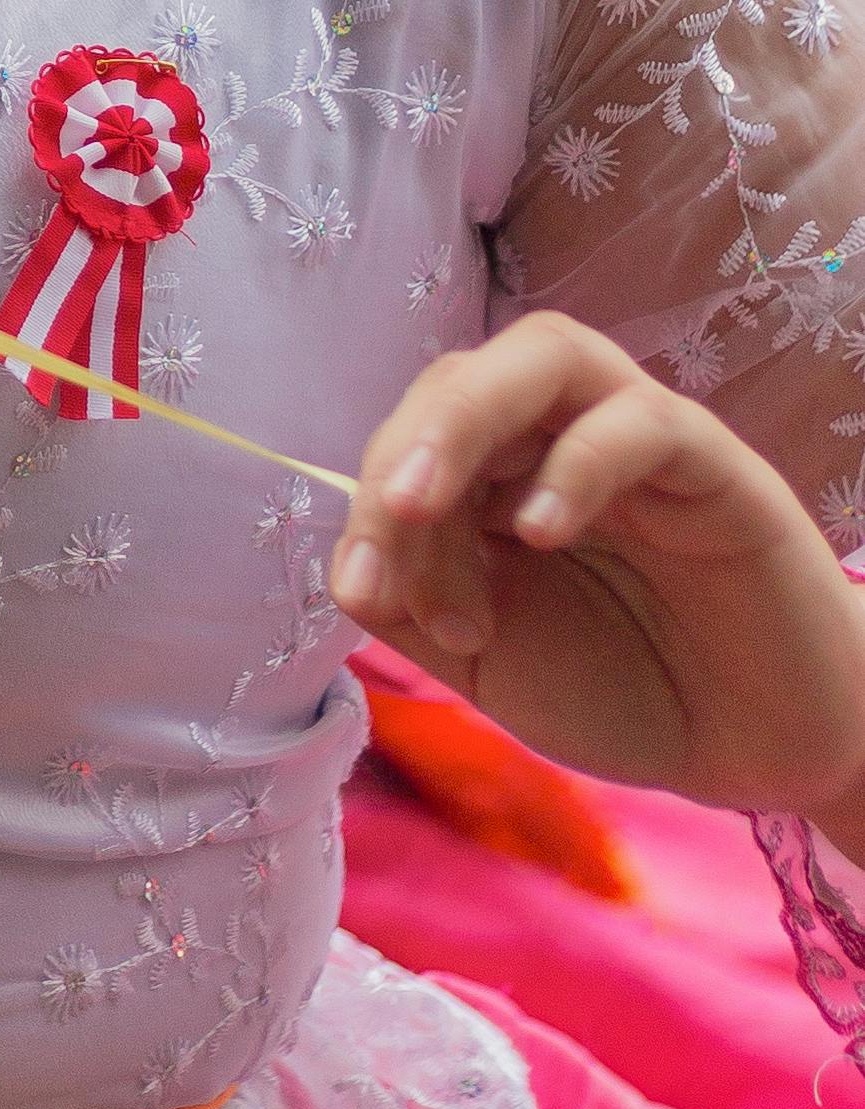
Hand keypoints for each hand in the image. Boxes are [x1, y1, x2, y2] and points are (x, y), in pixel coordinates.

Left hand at [333, 313, 864, 816]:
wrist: (757, 751)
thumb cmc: (623, 688)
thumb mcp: (491, 663)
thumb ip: (416, 608)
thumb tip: (350, 572)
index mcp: (497, 469)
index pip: (410, 434)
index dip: (370, 499)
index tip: (368, 589)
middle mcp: (560, 433)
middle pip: (462, 380)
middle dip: (404, 449)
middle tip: (391, 524)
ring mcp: (638, 437)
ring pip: (544, 357)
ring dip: (463, 419)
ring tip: (423, 504)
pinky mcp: (716, 464)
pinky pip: (642, 420)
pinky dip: (576, 461)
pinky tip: (540, 530)